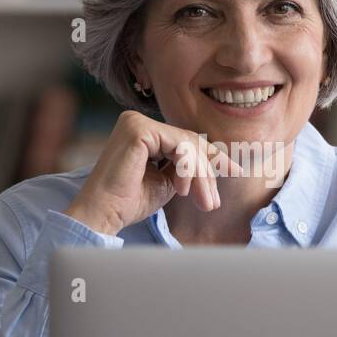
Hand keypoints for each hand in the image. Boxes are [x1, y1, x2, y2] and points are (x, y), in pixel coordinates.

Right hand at [63, 110, 244, 236]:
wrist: (103, 215)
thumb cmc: (128, 202)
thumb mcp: (166, 181)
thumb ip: (184, 168)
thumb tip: (215, 162)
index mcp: (142, 131)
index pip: (185, 140)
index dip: (211, 157)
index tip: (233, 172)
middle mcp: (137, 121)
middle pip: (190, 142)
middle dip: (207, 173)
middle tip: (213, 202)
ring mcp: (136, 122)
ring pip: (188, 144)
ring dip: (200, 176)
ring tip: (203, 202)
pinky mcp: (138, 129)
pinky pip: (179, 146)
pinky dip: (186, 169)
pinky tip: (182, 190)